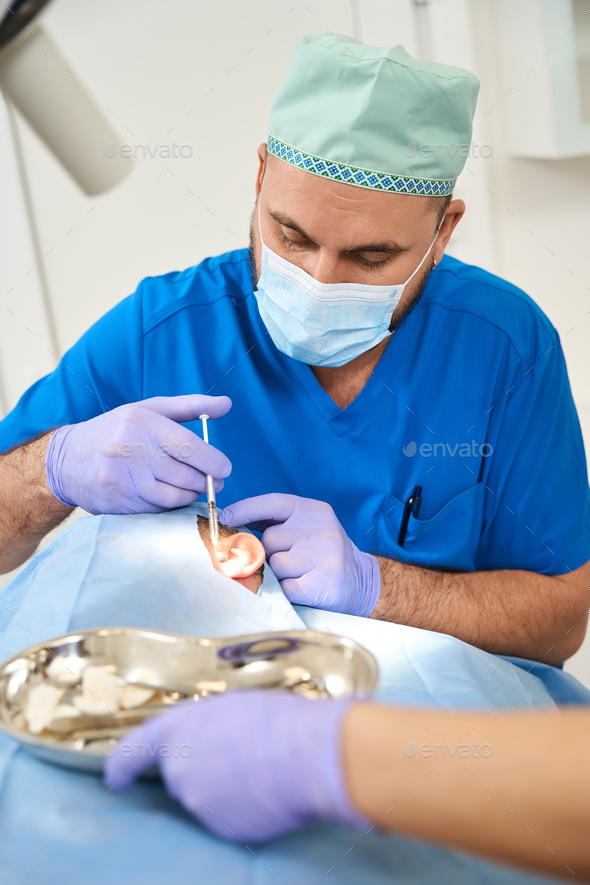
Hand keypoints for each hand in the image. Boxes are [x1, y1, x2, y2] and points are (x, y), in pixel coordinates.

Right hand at [45, 394, 231, 513]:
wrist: (67, 460)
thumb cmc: (117, 430)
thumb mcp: (148, 409)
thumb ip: (190, 407)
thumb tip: (227, 404)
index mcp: (141, 423)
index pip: (187, 445)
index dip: (212, 460)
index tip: (225, 468)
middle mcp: (131, 451)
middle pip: (185, 475)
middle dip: (208, 481)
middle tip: (216, 480)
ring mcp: (123, 480)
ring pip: (174, 497)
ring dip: (192, 494)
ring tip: (196, 486)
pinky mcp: (119, 503)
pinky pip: (158, 509)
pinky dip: (171, 505)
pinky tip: (171, 495)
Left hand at [103, 690, 367, 841]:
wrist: (307, 755)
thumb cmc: (277, 720)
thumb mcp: (233, 706)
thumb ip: (207, 726)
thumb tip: (211, 741)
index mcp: (178, 729)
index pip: (133, 751)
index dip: (121, 767)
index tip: (115, 779)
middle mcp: (179, 769)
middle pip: (179, 774)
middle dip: (202, 767)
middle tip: (239, 754)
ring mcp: (198, 803)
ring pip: (205, 797)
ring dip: (224, 787)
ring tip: (262, 768)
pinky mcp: (220, 829)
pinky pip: (226, 818)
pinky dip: (241, 808)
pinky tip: (266, 792)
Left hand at [220, 494, 380, 616]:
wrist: (363, 582)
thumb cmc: (324, 553)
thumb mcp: (307, 527)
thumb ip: (275, 523)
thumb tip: (233, 525)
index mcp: (315, 511)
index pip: (272, 503)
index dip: (244, 509)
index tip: (223, 518)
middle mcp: (321, 531)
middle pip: (269, 540)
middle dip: (269, 552)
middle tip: (288, 559)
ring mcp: (323, 558)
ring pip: (274, 565)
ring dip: (279, 573)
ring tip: (299, 573)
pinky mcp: (321, 586)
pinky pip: (283, 588)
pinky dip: (287, 590)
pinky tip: (303, 586)